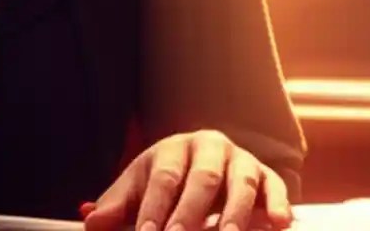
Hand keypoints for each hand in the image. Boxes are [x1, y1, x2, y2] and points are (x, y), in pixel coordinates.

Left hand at [82, 131, 292, 230]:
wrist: (204, 161)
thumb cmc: (166, 180)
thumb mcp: (139, 188)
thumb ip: (117, 207)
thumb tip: (89, 221)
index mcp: (174, 147)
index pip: (164, 178)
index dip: (155, 208)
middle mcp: (210, 147)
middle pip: (202, 181)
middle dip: (190, 214)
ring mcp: (241, 160)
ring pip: (241, 185)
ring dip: (235, 215)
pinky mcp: (267, 176)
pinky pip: (275, 188)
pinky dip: (279, 205)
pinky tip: (279, 224)